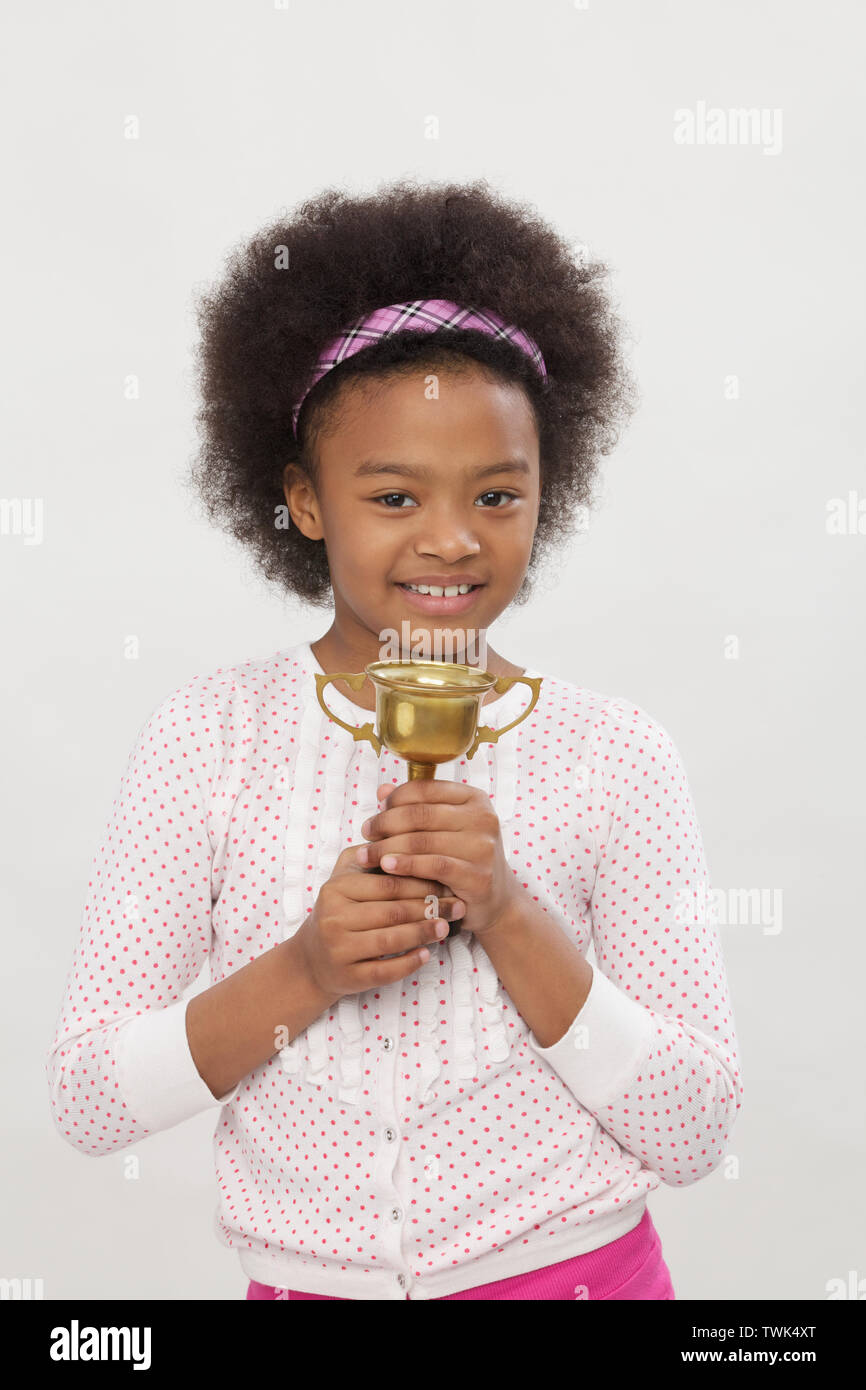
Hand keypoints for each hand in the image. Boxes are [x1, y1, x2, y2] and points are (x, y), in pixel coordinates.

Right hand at [295, 843, 466, 1001]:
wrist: (311, 959)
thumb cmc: (339, 912)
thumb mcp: (344, 879)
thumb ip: (368, 857)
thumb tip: (406, 833)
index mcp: (336, 888)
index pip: (387, 882)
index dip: (421, 881)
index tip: (448, 881)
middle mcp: (334, 917)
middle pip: (392, 911)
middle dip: (430, 908)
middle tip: (458, 906)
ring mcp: (338, 949)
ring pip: (390, 940)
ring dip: (423, 934)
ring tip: (446, 928)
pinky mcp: (347, 976)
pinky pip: (384, 971)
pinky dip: (408, 962)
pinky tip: (426, 954)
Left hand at [357, 779, 521, 937]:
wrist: (495, 900)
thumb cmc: (462, 859)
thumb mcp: (443, 829)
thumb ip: (416, 808)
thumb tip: (382, 790)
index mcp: (474, 798)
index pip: (424, 789)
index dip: (393, 800)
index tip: (374, 814)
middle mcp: (483, 818)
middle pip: (420, 814)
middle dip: (385, 823)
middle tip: (365, 833)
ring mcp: (483, 847)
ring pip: (422, 840)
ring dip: (387, 847)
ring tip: (366, 854)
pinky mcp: (479, 875)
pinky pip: (433, 866)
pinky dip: (406, 865)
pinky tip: (386, 867)